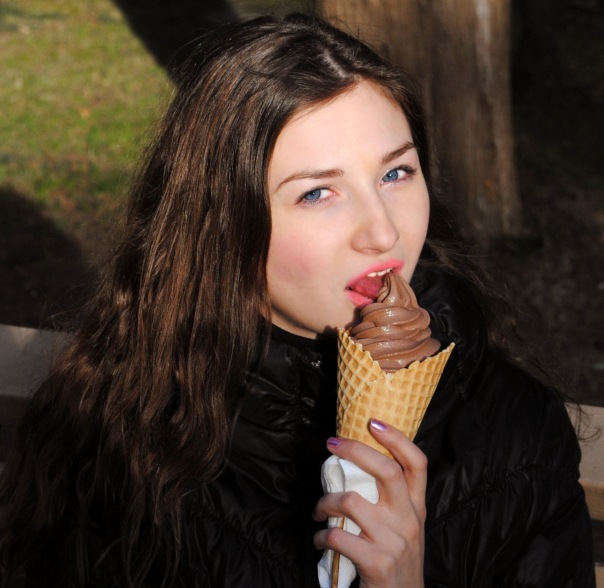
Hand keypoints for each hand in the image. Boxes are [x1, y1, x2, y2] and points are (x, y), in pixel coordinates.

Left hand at [313, 420, 425, 587]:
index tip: (372, 422)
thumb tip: (355, 466)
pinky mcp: (377, 562)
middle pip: (386, 471)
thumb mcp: (404, 528)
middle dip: (354, 450)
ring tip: (318, 512)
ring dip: (325, 503)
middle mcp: (409, 520)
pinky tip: (320, 540)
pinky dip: (321, 536)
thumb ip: (390, 501)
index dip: (396, 438)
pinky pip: (338, 537)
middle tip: (331, 444)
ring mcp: (395, 542)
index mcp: (416, 508)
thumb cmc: (396, 562)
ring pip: (351, 501)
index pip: (417, 463)